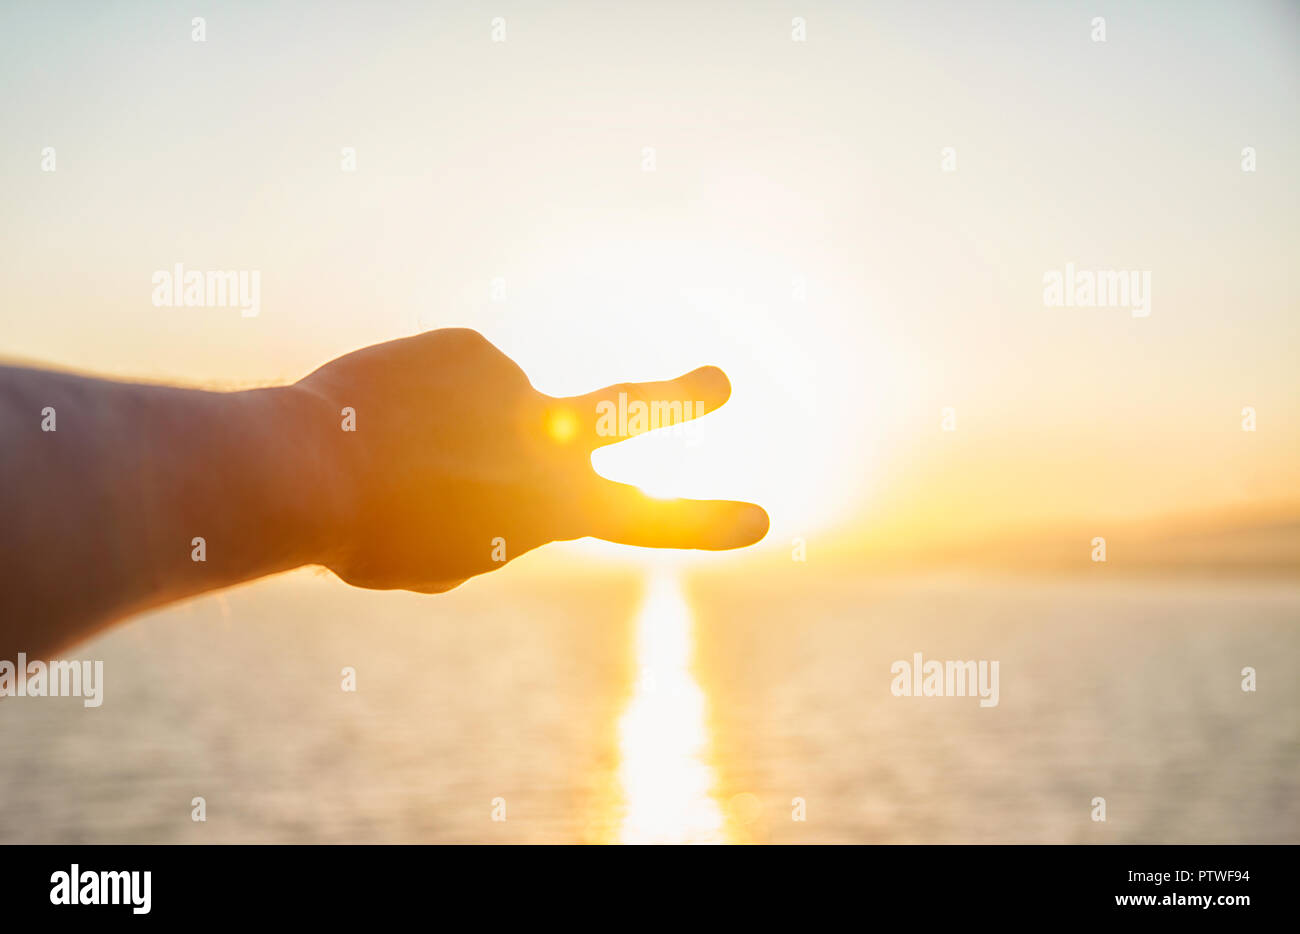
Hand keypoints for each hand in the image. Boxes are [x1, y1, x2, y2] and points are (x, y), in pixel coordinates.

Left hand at [293, 328, 768, 592]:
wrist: (308, 471)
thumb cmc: (371, 536)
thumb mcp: (443, 558)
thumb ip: (495, 521)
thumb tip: (501, 461)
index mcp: (550, 511)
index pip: (643, 518)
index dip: (703, 524)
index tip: (762, 521)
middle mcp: (549, 445)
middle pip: (628, 413)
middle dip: (678, 401)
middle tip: (719, 383)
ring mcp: (518, 389)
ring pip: (491, 410)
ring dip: (449, 429)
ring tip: (390, 449)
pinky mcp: (472, 347)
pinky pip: (452, 374)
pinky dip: (419, 395)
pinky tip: (380, 413)